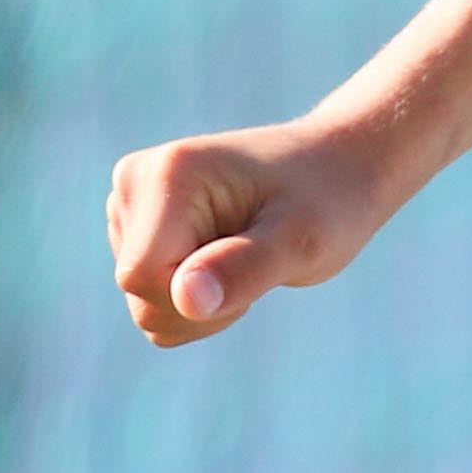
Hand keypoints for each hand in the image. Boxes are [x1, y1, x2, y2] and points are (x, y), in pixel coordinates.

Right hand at [106, 117, 401, 346]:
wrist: (338, 168)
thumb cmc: (330, 199)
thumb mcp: (304, 238)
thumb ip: (245, 268)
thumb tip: (187, 300)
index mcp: (169, 174)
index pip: (140, 276)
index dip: (193, 297)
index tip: (254, 266)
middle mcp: (136, 182)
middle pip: (136, 293)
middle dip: (200, 303)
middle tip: (260, 259)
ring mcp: (132, 205)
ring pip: (143, 304)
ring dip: (200, 303)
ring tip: (247, 252)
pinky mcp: (137, 228)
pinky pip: (150, 302)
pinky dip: (194, 300)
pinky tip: (229, 259)